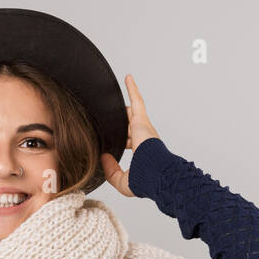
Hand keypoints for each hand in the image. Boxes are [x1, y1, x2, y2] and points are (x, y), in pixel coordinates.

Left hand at [100, 74, 161, 197]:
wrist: (156, 174)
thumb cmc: (144, 180)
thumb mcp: (122, 181)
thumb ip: (111, 171)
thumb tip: (103, 157)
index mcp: (141, 150)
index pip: (128, 141)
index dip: (119, 141)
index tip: (109, 144)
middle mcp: (143, 137)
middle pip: (128, 124)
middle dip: (118, 122)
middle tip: (105, 117)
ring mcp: (142, 128)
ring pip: (130, 112)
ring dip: (122, 106)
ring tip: (108, 95)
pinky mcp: (141, 121)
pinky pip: (137, 100)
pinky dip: (133, 89)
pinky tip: (127, 78)